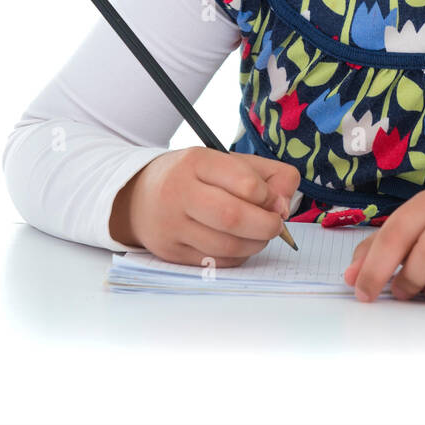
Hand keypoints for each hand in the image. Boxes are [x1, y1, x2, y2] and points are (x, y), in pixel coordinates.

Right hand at [113, 148, 299, 267]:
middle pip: (233, 217)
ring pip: (226, 245)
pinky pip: (216, 262)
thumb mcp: (228, 162)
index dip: (269, 196)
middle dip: (266, 225)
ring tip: (260, 233)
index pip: (244, 182)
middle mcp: (178, 192)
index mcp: (196, 162)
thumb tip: (286, 204)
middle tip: (277, 224)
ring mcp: (171, 225)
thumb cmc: (195, 177)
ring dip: (255, 243)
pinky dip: (238, 256)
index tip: (275, 200)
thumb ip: (268, 174)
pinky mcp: (170, 252)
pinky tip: (240, 244)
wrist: (139, 196)